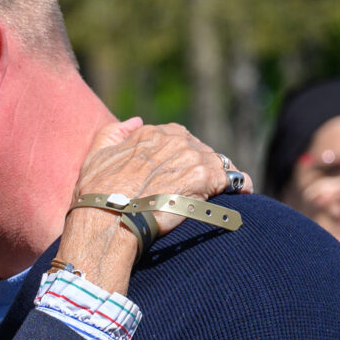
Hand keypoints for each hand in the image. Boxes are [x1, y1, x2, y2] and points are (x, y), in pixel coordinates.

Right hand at [73, 118, 241, 238]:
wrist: (109, 219)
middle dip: (200, 166)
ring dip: (221, 176)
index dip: (179, 156)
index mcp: (150, 133)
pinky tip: (243, 194)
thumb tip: (135, 119)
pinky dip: (241, 185)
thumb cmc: (97, 194)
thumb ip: (114, 132)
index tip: (178, 172)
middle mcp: (174, 139)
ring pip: (218, 162)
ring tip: (224, 192)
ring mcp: (192, 157)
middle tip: (199, 188)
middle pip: (199, 149)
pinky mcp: (206, 178)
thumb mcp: (95, 155)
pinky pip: (235, 179)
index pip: (176, 138)